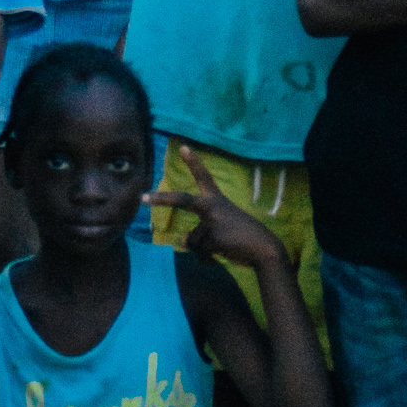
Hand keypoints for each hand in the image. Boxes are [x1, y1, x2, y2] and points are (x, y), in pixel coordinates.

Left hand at [148, 148, 290, 273]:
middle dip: (161, 199)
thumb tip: (185, 242)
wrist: (264, 248)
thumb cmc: (244, 236)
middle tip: (142, 198)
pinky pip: (199, 252)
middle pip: (181, 200)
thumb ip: (203, 229)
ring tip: (224, 247)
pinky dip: (207, 259)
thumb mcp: (223, 225)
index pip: (204, 177)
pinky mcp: (211, 238)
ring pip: (192, 240)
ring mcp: (211, 221)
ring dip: (203, 250)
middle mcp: (212, 206)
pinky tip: (223, 254)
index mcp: (218, 200)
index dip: (194, 162)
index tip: (183, 147)